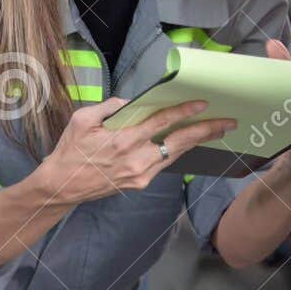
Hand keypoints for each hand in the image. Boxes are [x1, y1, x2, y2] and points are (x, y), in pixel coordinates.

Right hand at [32, 97, 235, 204]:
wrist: (62, 186)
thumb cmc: (71, 150)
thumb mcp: (82, 120)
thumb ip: (109, 107)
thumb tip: (131, 103)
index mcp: (123, 141)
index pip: (161, 123)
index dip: (184, 112)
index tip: (202, 103)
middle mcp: (137, 160)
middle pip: (179, 142)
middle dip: (206, 131)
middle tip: (228, 122)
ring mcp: (140, 174)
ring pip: (175, 154)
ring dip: (197, 142)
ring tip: (216, 130)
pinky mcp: (139, 183)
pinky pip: (164, 164)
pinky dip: (178, 151)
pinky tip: (188, 143)